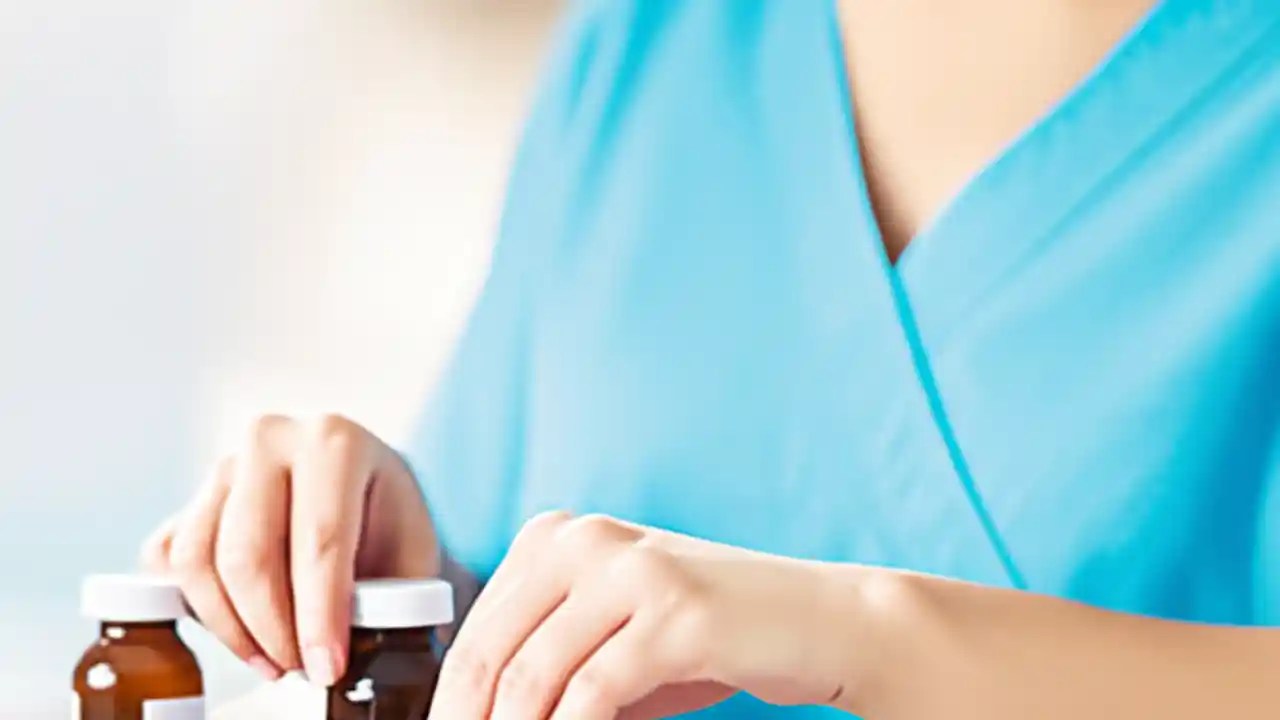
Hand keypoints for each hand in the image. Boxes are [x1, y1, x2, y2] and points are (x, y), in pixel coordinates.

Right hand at [140, 414, 440, 684]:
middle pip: (248, 555)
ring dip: (232, 629)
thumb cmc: (388, 526)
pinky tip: (242, 629)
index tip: (327, 668)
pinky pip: (168, 563)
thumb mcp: (412, 554)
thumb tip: (361, 653)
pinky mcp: (189, 499)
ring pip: (199, 562)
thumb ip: (391, 597)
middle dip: (273, 629)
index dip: (319, 616)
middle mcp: (271, 439)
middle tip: (301, 669)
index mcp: (335, 442)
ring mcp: (222, 467)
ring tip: (275, 660)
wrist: (362, 496)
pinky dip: (196, 607)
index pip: (320, 539)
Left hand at [431, 512, 865, 719]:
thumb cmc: (709, 637)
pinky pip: (592, 691)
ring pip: (531, 675)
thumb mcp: (610, 638)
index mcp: (558, 537)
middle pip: (490, 653)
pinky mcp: (673, 612)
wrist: (816, 619)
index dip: (451, 704)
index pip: (476, 633)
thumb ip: (544, 665)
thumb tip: (477, 716)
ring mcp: (632, 571)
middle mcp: (587, 541)